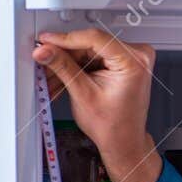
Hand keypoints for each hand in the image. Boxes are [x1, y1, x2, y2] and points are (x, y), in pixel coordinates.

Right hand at [32, 29, 161, 181]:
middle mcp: (137, 57)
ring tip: (50, 76)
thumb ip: (62, 67)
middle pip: (90, 45)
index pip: (95, 39)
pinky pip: (94, 60)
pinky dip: (77, 68)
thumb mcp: (83, 94)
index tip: (47, 41)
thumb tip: (45, 50)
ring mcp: (131, 61)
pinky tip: (62, 77)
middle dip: (64, 56)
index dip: (66, 39)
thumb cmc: (114, 127)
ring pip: (89, 52)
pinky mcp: (122, 65)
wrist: (124, 142)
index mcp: (134, 62)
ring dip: (68, 64)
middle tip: (44, 60)